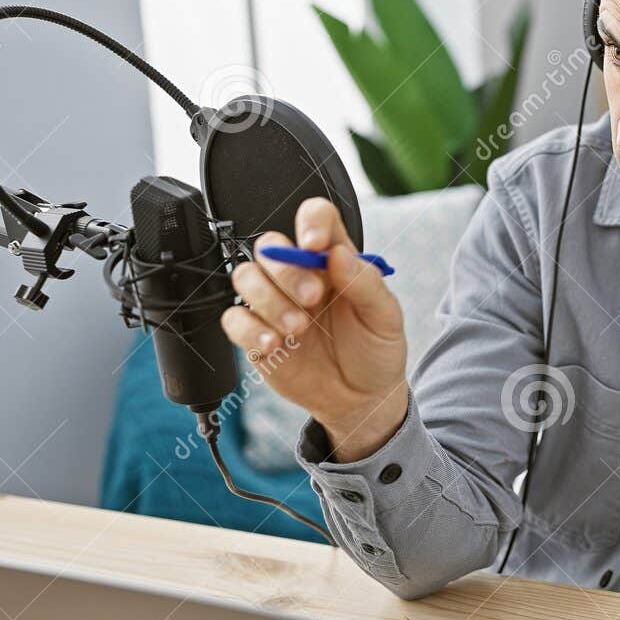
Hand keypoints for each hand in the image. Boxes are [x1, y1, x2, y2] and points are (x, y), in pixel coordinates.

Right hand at [221, 197, 408, 461]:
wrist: (362, 400)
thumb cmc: (376, 351)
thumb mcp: (386, 318)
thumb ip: (365, 283)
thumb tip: (337, 253)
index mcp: (334, 261)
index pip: (316, 219)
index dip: (310, 221)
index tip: (314, 243)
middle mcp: (300, 276)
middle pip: (271, 246)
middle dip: (287, 271)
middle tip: (313, 299)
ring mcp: (275, 304)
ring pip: (245, 276)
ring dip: (268, 299)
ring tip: (298, 328)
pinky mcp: (256, 335)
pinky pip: (233, 318)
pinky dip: (249, 328)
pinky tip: (275, 343)